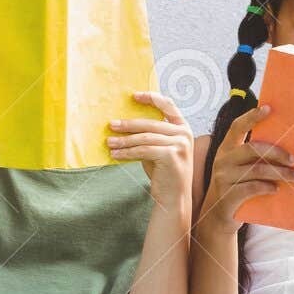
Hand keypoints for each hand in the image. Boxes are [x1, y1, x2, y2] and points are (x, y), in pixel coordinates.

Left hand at [109, 91, 193, 213]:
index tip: (133, 96)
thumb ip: (150, 134)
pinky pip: (143, 150)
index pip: (168, 105)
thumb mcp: (159, 148)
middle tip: (111, 125)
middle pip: (150, 123)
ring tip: (109, 142)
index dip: (151, 98)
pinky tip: (116, 154)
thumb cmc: (163, 171)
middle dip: (128, 124)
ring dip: (124, 140)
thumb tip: (123, 122)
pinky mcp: (172, 156)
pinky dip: (127, 152)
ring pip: (144, 138)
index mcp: (183, 127)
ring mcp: (180, 145)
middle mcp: (184, 134)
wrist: (173, 197)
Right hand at [197, 103, 293, 236]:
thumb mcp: (239, 168)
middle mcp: (222, 160)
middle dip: (277, 153)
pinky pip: (252, 188)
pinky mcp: (228, 195)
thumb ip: (253, 158)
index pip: (236, 127)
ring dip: (280, 173)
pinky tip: (276, 189)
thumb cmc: (235, 188)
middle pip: (252, 149)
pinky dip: (267, 187)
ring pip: (256, 169)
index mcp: (226, 149)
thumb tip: (287, 149)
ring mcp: (223, 178)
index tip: (269, 108)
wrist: (218, 216)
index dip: (251, 117)